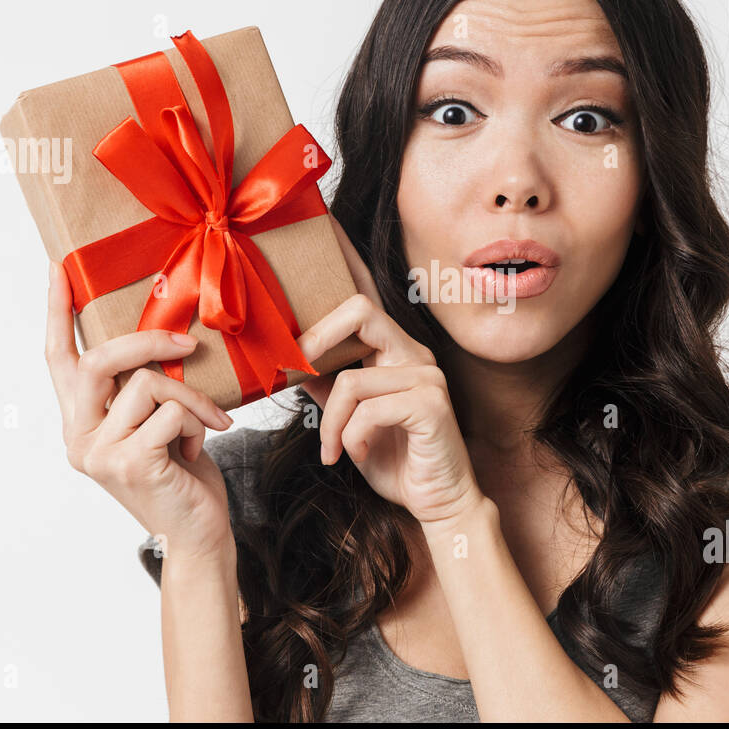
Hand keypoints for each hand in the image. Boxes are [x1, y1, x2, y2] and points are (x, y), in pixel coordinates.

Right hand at [45, 260, 236, 562]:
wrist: (197, 532)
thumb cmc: (182, 474)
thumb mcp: (155, 424)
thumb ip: (141, 392)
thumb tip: (162, 340)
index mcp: (80, 423)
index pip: (60, 359)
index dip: (59, 313)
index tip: (58, 269)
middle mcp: (78, 438)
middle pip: (100, 361)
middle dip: (148, 342)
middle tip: (187, 343)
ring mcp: (99, 453)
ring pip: (147, 384)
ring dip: (189, 398)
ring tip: (203, 425)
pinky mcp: (130, 463)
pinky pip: (171, 412)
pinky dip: (197, 422)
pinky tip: (196, 448)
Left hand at [296, 221, 486, 525]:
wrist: (438, 504)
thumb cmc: (395, 462)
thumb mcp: (347, 423)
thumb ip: (325, 390)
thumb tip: (289, 368)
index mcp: (393, 351)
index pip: (364, 296)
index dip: (346, 257)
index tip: (323, 223)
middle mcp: (413, 353)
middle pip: (359, 310)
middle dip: (315, 341)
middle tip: (290, 373)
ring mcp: (426, 375)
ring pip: (350, 379)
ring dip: (330, 422)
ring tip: (331, 451)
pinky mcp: (431, 404)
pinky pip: (367, 408)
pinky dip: (350, 437)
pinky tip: (355, 457)